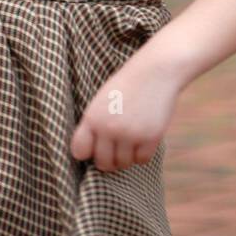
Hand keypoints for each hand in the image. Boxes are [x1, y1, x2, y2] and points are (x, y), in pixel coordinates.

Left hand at [70, 48, 183, 172]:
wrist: (155, 72)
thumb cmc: (126, 86)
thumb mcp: (102, 101)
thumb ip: (94, 126)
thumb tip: (90, 155)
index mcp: (92, 117)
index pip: (79, 151)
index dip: (87, 152)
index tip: (94, 148)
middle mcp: (108, 128)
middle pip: (103, 163)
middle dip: (108, 160)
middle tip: (115, 149)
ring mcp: (130, 134)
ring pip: (123, 163)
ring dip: (126, 157)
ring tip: (130, 141)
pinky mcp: (150, 138)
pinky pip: (142, 160)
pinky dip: (142, 154)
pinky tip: (142, 140)